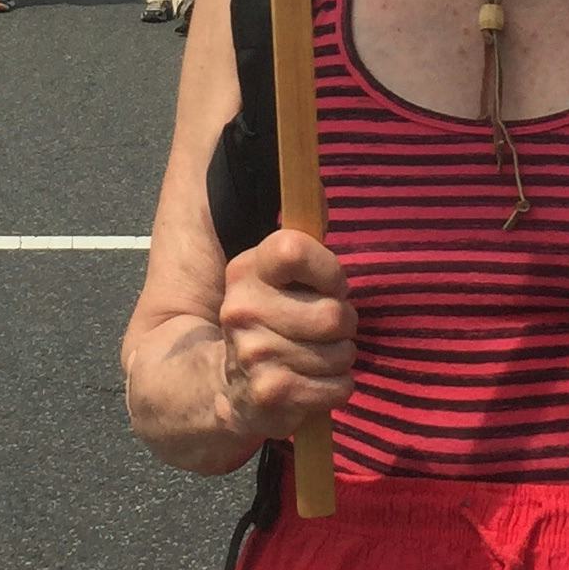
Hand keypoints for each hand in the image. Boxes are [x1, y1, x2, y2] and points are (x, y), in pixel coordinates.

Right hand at [215, 228, 356, 439]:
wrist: (224, 387)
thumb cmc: (272, 322)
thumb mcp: (276, 278)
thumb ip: (302, 244)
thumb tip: (314, 177)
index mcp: (246, 271)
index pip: (293, 250)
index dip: (329, 271)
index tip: (332, 287)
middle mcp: (242, 309)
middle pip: (333, 313)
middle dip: (344, 324)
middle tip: (329, 330)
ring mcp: (253, 353)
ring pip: (340, 353)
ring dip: (340, 358)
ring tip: (319, 357)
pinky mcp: (269, 393)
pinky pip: (338, 386)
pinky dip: (338, 387)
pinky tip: (316, 383)